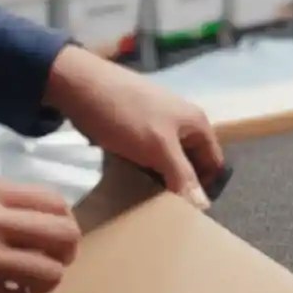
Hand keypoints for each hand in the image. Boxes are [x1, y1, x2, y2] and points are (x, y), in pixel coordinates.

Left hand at [45, 46, 223, 208]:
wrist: (77, 84)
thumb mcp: (158, 149)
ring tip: (143, 194)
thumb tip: (203, 206)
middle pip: (191, 162)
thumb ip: (182, 177)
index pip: (214, 163)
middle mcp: (181, 121)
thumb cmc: (124, 115)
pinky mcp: (135, 124)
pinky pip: (146, 152)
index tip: (184, 208)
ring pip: (167, 158)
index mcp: (196, 123)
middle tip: (162, 205)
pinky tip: (128, 175)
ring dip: (158, 176)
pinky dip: (141, 165)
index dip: (204, 186)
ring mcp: (157, 121)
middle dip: (179, 183)